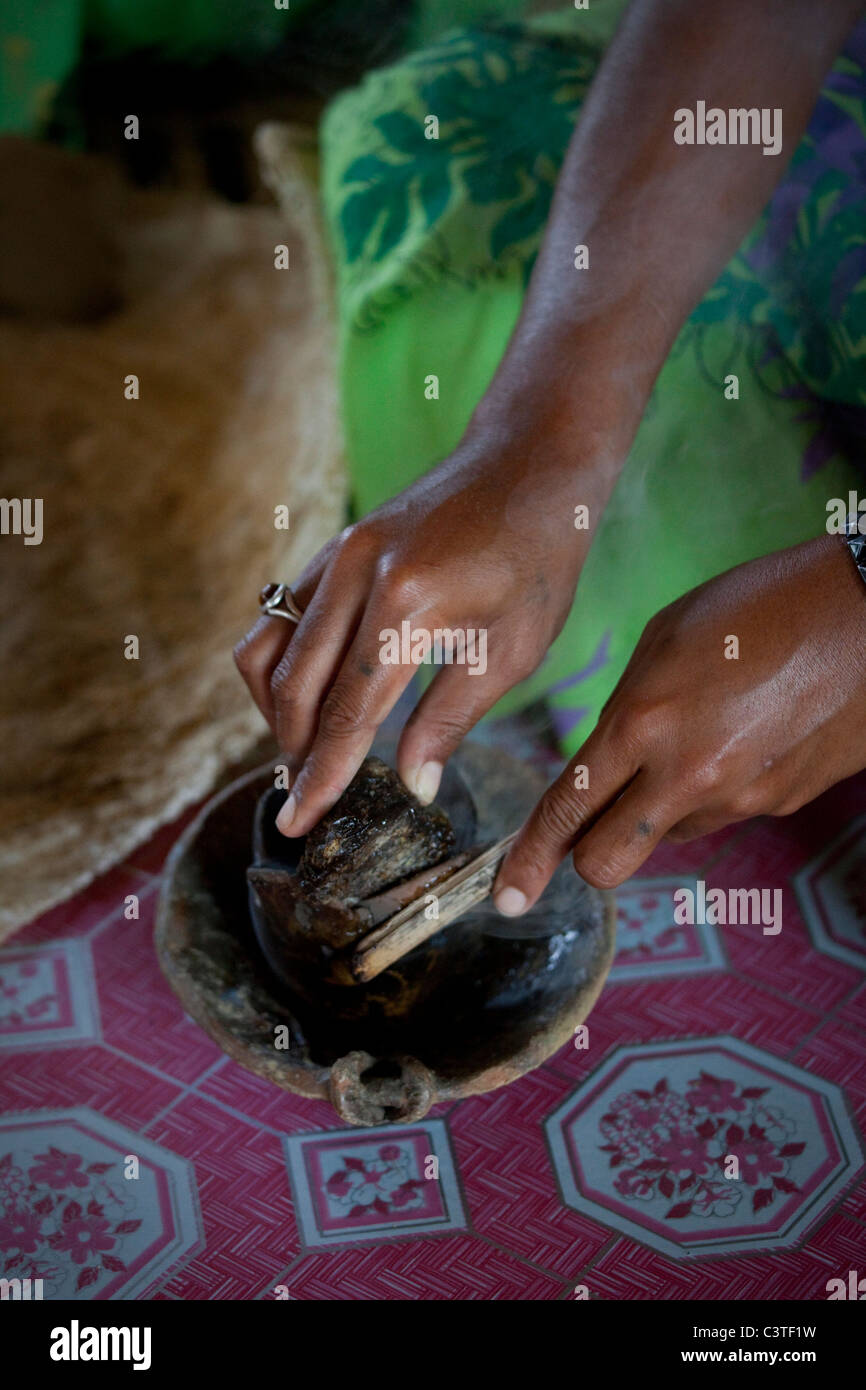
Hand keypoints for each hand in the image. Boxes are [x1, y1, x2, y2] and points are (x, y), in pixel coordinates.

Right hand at [234, 423, 595, 836]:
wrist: (529, 461)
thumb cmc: (538, 556)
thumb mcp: (512, 649)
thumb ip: (451, 719)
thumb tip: (411, 785)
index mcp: (406, 603)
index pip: (346, 712)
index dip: (321, 775)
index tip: (298, 824)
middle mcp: (355, 573)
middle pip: (292, 684)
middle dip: (293, 750)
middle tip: (305, 798)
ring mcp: (336, 553)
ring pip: (267, 646)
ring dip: (276, 707)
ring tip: (306, 749)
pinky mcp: (333, 547)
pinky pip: (282, 615)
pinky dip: (285, 664)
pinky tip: (315, 694)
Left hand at [494, 534, 865, 912]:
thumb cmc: (761, 605)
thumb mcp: (665, 636)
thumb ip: (626, 708)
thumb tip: (607, 760)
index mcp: (644, 722)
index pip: (566, 808)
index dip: (528, 859)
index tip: (507, 895)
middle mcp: (687, 775)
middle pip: (605, 862)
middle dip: (586, 853)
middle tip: (594, 818)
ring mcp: (739, 799)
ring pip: (666, 837)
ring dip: (658, 809)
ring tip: (697, 737)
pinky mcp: (780, 806)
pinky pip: (721, 816)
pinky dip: (714, 792)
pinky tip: (741, 736)